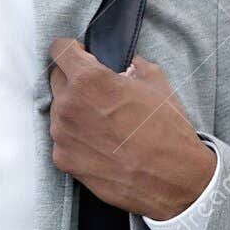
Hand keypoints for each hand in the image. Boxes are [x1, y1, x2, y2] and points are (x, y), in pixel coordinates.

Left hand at [46, 37, 215, 219]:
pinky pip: (63, 138)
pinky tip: (101, 143)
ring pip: (59, 110)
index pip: (59, 49)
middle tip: (100, 93)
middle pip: (57, 79)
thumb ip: (130, 64)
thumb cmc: (166, 130)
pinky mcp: (63, 160)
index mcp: (88, 79)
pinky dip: (77, 137)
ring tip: (105, 123)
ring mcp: (62, 135)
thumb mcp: (156, 82)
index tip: (81, 56)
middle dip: (75, 80)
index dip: (72, 50)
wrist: (173, 179)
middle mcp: (68, 105)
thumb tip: (120, 63)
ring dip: (75, 110)